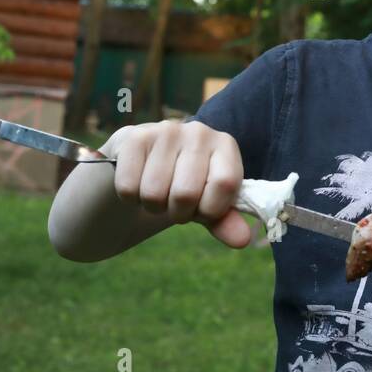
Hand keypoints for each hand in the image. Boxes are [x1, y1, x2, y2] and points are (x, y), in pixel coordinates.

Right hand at [102, 120, 251, 248]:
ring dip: (152, 206)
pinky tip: (138, 182)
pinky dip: (131, 197)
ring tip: (157, 191)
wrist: (144, 163)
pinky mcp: (135, 137)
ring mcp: (166, 131)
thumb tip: (241, 240)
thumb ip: (225, 221)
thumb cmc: (184, 185)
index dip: (209, 210)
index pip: (225, 184)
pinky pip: (129, 187)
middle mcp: (199, 132)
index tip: (201, 209)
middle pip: (186, 193)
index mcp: (225, 146)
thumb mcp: (208, 203)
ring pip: (154, 193)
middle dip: (177, 212)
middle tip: (175, 203)